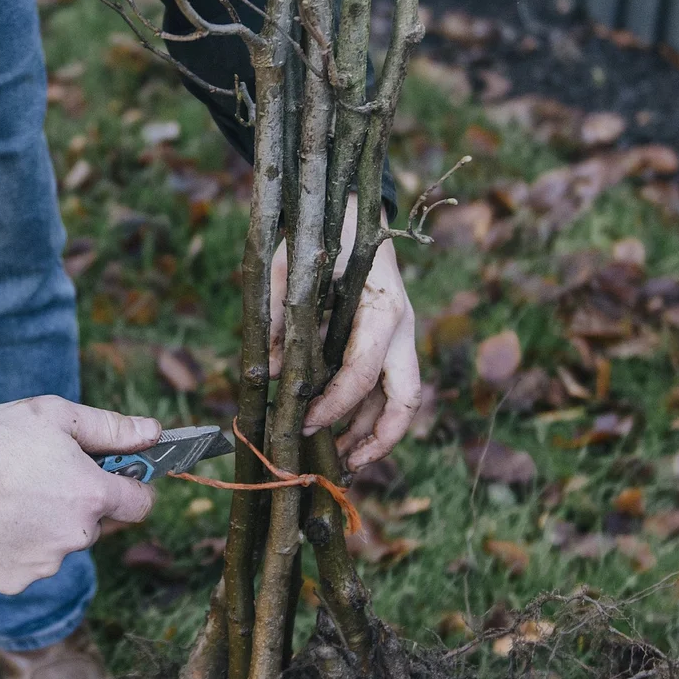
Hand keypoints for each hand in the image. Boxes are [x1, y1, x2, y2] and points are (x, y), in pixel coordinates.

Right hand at [0, 396, 160, 594]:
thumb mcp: (56, 416)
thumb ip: (111, 428)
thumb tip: (153, 432)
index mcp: (92, 496)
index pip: (139, 504)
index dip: (129, 489)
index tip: (114, 480)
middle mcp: (75, 537)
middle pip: (92, 525)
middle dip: (75, 505)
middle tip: (38, 480)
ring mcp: (43, 565)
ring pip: (56, 546)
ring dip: (42, 528)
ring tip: (6, 499)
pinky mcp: (12, 581)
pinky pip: (24, 565)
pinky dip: (13, 547)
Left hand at [269, 199, 420, 470]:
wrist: (351, 213)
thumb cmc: (319, 237)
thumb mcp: (289, 268)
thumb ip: (278, 319)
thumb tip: (273, 374)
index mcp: (383, 309)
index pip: (363, 373)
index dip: (333, 405)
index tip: (303, 423)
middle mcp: (401, 329)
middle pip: (405, 401)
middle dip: (378, 440)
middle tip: (341, 466)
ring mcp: (400, 339)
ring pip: (399, 404)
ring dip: (372, 437)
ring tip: (338, 463)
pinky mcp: (390, 345)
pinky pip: (387, 393)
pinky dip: (367, 419)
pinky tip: (340, 437)